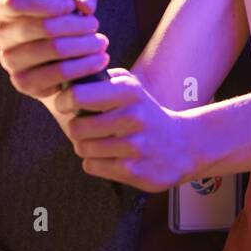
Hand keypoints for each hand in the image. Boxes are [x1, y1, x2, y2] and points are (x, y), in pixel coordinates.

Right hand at [0, 0, 109, 104]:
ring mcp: (9, 60)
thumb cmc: (61, 17)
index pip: (14, 2)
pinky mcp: (23, 83)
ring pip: (53, 50)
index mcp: (2, 6)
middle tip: (94, 24)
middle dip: (76, 25)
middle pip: (42, 27)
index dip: (46, 3)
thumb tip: (83, 5)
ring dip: (84, 45)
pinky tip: (97, 61)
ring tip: (101, 42)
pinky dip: (84, 66)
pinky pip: (58, 74)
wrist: (58, 56)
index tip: (70, 5)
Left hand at [56, 68, 201, 191]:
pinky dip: (97, 163)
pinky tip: (113, 157)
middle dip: (76, 129)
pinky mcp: (134, 171)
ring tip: (103, 143)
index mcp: (128, 91)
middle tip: (86, 129)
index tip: (67, 105)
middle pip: (76, 128)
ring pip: (83, 149)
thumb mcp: (131, 87)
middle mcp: (132, 117)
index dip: (65, 101)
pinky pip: (92, 166)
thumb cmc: (146, 113)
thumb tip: (68, 80)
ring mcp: (134, 146)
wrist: (185, 145)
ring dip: (87, 147)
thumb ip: (102, 79)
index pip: (78, 95)